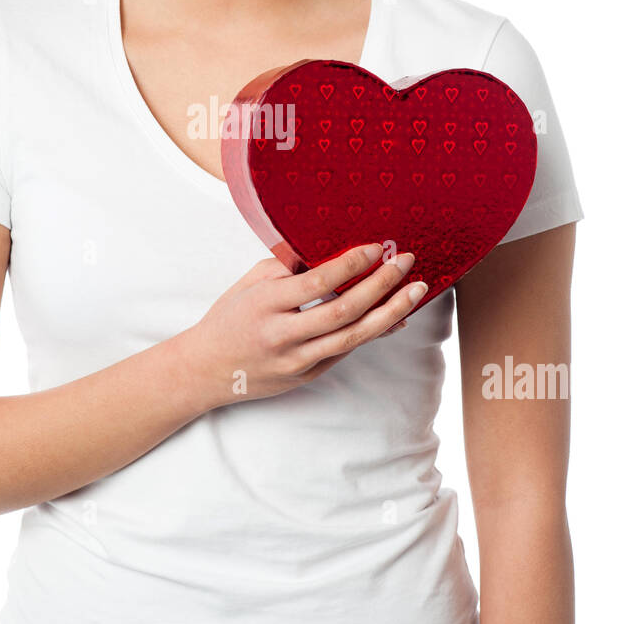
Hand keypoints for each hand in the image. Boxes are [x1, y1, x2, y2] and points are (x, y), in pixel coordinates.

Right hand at [181, 242, 427, 410]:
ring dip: (390, 312)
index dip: (351, 265)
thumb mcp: (250, 284)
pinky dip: (373, 332)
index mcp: (265, 305)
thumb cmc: (228, 319)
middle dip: (381, 285)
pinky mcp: (306, 376)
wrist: (206, 370)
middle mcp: (282, 336)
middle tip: (406, 263)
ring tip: (416, 291)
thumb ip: (288, 269)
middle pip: (344, 311)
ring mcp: (296, 361)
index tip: (376, 247)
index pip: (317, 283)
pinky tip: (395, 316)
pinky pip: (346, 351)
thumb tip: (332, 253)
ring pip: (353, 337)